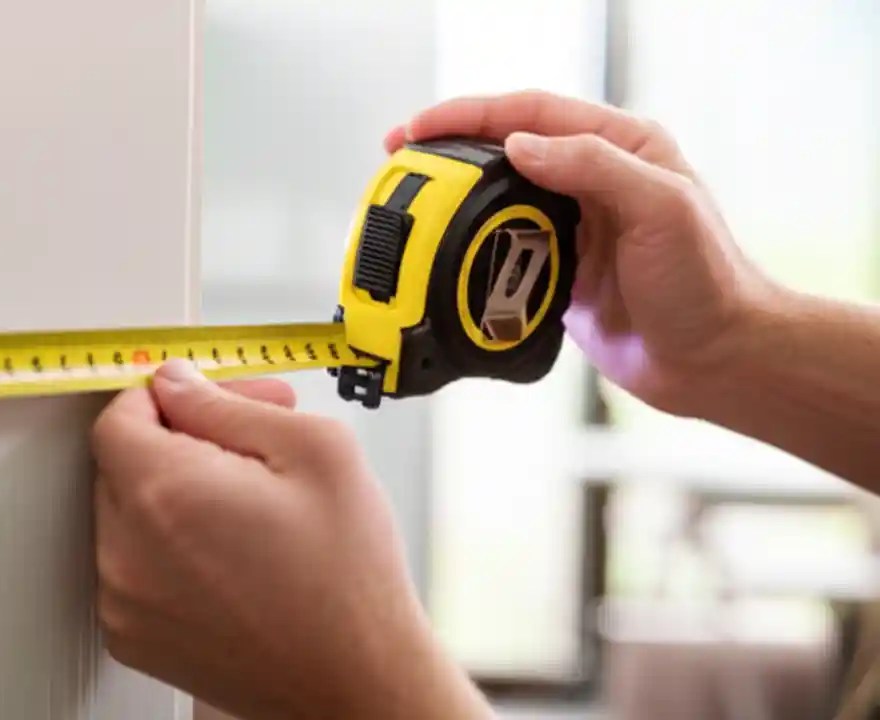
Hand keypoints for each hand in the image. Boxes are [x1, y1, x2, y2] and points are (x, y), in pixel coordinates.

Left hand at [91, 361, 488, 719]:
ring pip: (128, 515)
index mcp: (165, 493)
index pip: (118, 416)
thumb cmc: (349, 579)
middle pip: (123, 463)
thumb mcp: (314, 450)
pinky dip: (169, 551)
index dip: (165, 397)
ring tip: (251, 511)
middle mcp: (128, 551)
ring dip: (174, 498)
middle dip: (181, 442)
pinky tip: (233, 554)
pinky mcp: (134, 637)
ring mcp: (125, 602)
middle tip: (251, 450)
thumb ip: (227, 403)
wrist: (358, 682)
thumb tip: (178, 384)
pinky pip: (134, 566)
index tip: (202, 403)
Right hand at [386, 90, 777, 415]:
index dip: (469, 114)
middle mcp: (594, 178)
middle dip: (448, 148)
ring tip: (410, 204)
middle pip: (505, 147)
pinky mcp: (558, 269)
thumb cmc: (708, 285)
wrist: (716, 361)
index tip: (419, 128)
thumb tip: (518, 146)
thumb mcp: (660, 209)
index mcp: (622, 146)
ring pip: (497, 197)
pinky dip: (468, 247)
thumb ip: (594, 166)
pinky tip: (445, 254)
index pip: (531, 112)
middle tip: (399, 160)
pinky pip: (501, 247)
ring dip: (452, 198)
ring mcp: (573, 225)